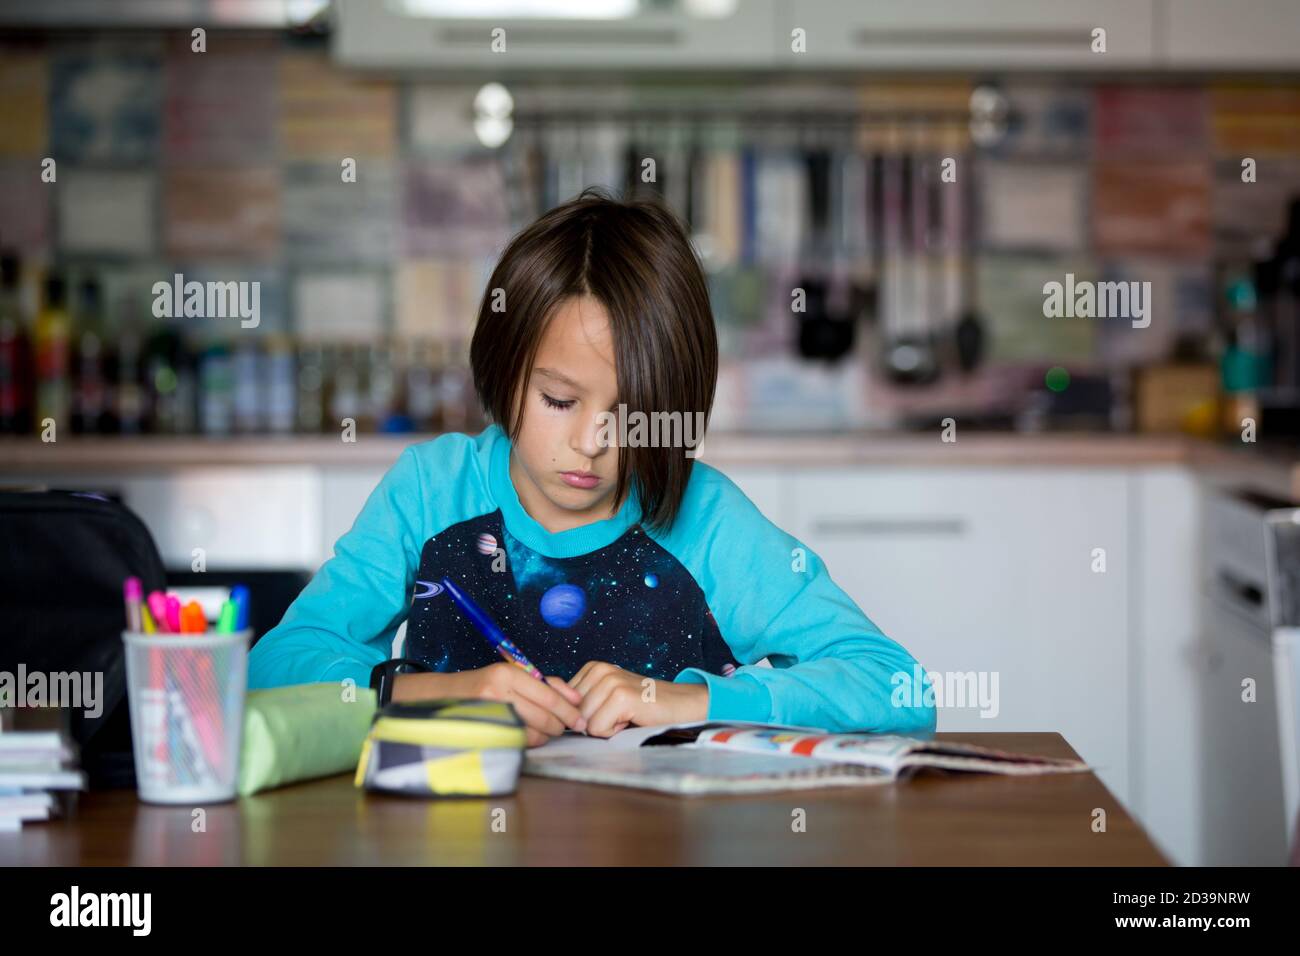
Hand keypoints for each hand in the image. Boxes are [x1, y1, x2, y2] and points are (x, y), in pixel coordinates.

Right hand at [394, 664, 586, 747]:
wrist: (441, 698)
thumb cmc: (483, 687)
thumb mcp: (511, 676)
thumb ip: (544, 684)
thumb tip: (576, 698)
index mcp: (507, 673)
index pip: (548, 695)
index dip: (568, 710)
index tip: (581, 719)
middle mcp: (497, 691)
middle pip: (544, 715)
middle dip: (561, 725)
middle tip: (569, 727)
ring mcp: (489, 712)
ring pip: (533, 731)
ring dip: (547, 734)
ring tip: (548, 731)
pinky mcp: (484, 730)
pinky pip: (518, 741)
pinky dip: (530, 740)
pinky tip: (531, 735)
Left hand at [568, 661, 709, 737]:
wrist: (680, 706)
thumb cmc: (642, 707)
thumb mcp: (604, 701)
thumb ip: (576, 699)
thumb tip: (549, 692)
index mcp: (592, 668)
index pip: (564, 703)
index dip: (584, 716)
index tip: (607, 711)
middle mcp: (599, 670)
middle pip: (573, 715)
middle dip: (594, 722)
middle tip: (620, 714)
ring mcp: (610, 681)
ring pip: (584, 724)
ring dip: (605, 728)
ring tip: (626, 716)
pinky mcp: (621, 696)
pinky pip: (598, 729)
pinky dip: (614, 732)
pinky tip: (631, 719)